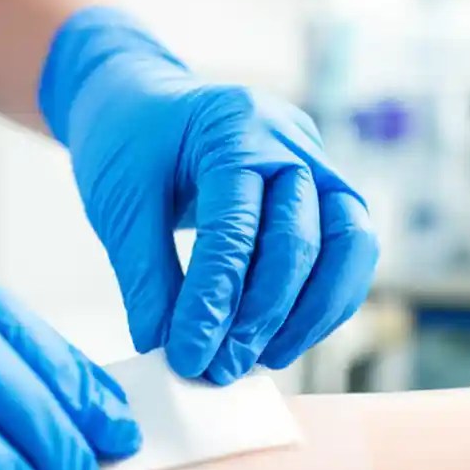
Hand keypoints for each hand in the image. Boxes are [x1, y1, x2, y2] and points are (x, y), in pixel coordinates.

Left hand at [39, 7, 378, 384]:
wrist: (148, 100)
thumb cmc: (131, 142)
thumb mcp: (120, 200)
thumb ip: (145, 274)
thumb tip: (163, 346)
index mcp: (233, 128)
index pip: (234, 228)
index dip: (213, 302)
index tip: (187, 357)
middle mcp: (290, 142)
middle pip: (299, 240)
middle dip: (261, 317)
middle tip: (221, 369)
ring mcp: (319, 165)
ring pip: (348, 247)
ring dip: (309, 317)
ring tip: (261, 361)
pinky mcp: (329, 194)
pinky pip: (349, 254)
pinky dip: (324, 304)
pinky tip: (284, 340)